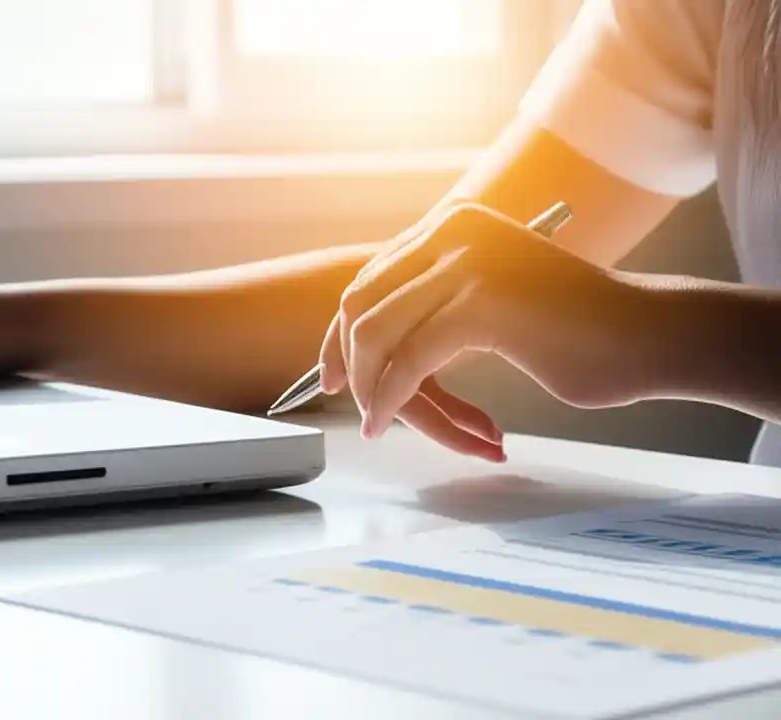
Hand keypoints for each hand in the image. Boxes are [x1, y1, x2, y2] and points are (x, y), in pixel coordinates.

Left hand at [320, 202, 651, 459]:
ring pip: (378, 336)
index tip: (331, 374)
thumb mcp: (494, 294)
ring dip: (376, 388)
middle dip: (349, 362)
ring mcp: (467, 262)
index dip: (341, 333)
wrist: (650, 336)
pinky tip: (387, 423)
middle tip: (352, 404)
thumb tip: (371, 337)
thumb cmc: (580, 330)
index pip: (371, 279)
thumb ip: (440, 300)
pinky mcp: (481, 303)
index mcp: (455, 222)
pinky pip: (408, 362)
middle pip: (362, 304)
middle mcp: (454, 230)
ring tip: (382, 422)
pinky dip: (391, 398)